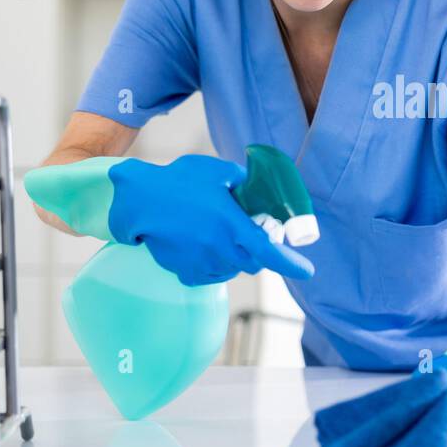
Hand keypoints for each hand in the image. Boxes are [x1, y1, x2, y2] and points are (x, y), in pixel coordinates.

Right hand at [108, 154, 315, 285]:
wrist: (139, 200)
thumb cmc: (177, 181)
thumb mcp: (217, 171)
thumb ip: (242, 180)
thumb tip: (257, 186)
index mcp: (231, 225)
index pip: (269, 252)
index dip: (291, 263)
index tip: (307, 271)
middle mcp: (220, 248)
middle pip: (253, 263)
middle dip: (257, 252)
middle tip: (248, 233)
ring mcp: (202, 263)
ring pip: (232, 269)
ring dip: (234, 257)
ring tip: (218, 233)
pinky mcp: (186, 271)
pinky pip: (210, 275)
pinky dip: (214, 265)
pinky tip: (203, 246)